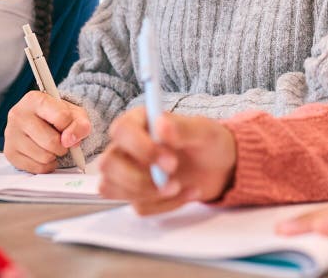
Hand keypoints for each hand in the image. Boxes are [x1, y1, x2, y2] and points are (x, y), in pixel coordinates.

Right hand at [3, 90, 91, 172]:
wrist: (44, 122)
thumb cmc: (59, 116)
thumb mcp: (76, 114)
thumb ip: (80, 124)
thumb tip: (69, 141)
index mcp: (34, 99)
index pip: (62, 117)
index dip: (71, 127)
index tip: (68, 127)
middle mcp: (18, 114)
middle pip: (51, 141)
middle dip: (63, 145)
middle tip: (62, 140)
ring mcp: (11, 134)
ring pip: (44, 157)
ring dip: (55, 156)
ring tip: (52, 146)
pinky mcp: (9, 152)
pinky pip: (36, 168)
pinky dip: (46, 165)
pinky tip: (44, 154)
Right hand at [99, 108, 236, 214]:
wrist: (219, 168)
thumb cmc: (208, 142)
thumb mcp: (204, 131)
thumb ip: (183, 127)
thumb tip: (160, 124)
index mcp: (139, 121)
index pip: (121, 131)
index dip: (140, 148)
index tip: (170, 162)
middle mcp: (127, 146)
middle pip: (108, 164)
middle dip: (139, 179)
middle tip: (174, 181)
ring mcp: (127, 171)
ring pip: (113, 188)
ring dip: (150, 194)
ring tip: (181, 187)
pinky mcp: (136, 194)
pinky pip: (138, 206)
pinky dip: (165, 205)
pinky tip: (186, 193)